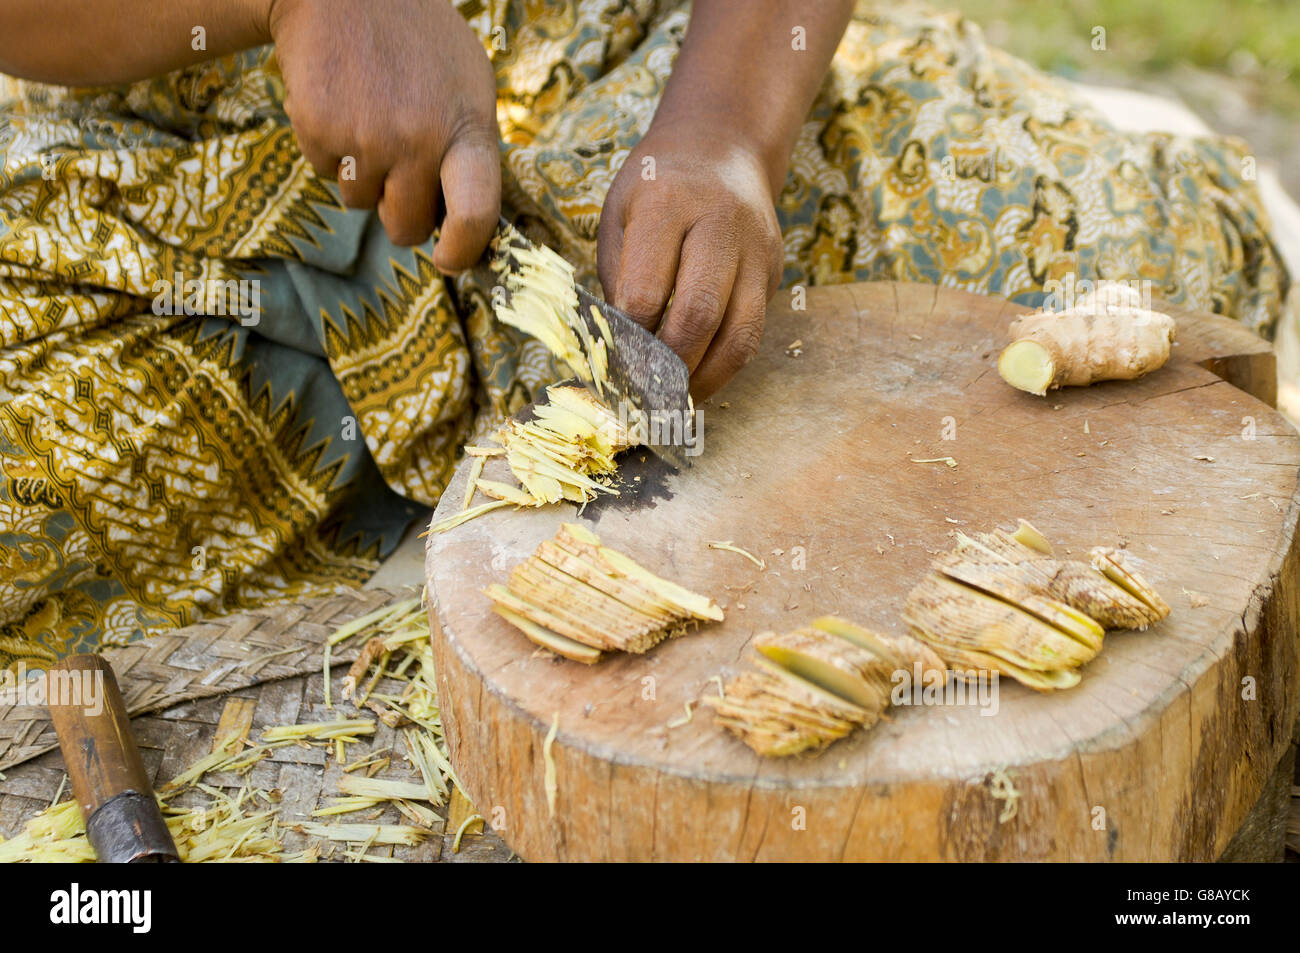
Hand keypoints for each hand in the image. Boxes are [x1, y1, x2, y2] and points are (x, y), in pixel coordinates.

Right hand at [269, 0, 499, 269]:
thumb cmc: (417, 44)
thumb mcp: (468, 86)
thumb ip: (470, 151)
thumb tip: (468, 223)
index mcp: (468, 130)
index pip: (476, 214)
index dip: (463, 251)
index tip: (448, 260)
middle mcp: (421, 140)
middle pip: (407, 228)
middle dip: (401, 216)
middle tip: (398, 176)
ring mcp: (368, 138)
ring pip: (361, 204)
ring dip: (362, 176)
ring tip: (369, 117)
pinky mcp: (320, 130)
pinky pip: (324, 174)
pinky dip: (329, 150)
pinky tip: (341, 104)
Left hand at [597, 123, 783, 399]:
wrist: (723, 147)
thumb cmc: (655, 188)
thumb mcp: (618, 215)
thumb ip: (617, 279)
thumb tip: (618, 353)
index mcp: (667, 203)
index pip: (646, 291)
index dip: (627, 340)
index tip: (611, 369)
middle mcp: (720, 224)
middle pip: (699, 315)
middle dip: (667, 367)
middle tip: (642, 397)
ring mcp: (755, 250)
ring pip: (739, 335)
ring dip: (704, 379)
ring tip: (673, 402)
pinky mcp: (773, 273)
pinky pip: (752, 333)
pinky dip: (724, 367)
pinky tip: (697, 381)